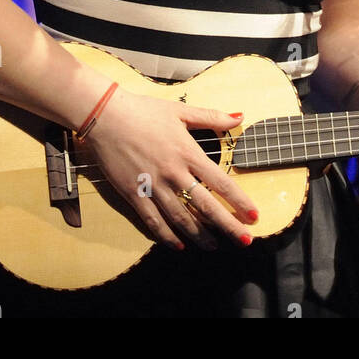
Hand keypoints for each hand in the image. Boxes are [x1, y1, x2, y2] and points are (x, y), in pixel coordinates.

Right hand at [80, 88, 258, 250]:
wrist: (105, 115)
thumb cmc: (144, 111)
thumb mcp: (181, 111)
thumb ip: (212, 117)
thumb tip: (239, 116)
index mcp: (188, 152)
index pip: (221, 182)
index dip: (239, 201)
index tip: (254, 216)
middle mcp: (173, 172)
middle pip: (206, 206)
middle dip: (228, 226)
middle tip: (244, 241)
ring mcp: (152, 185)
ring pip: (181, 218)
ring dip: (200, 235)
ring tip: (213, 247)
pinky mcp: (133, 193)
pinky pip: (152, 220)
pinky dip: (166, 235)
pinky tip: (179, 245)